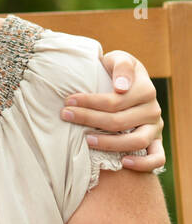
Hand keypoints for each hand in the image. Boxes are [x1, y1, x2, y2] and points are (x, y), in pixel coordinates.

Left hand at [60, 50, 165, 171]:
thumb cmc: (117, 72)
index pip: (115, 100)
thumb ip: (121, 66)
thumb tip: (121, 87)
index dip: (90, 102)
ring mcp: (155, 127)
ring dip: (109, 143)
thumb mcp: (119, 59)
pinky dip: (143, 163)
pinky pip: (157, 158)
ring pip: (137, 141)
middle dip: (89, 119)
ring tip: (86, 140)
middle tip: (65, 116)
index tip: (68, 101)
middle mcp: (153, 109)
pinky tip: (123, 162)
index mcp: (145, 89)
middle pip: (120, 120)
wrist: (129, 83)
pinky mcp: (156, 141)